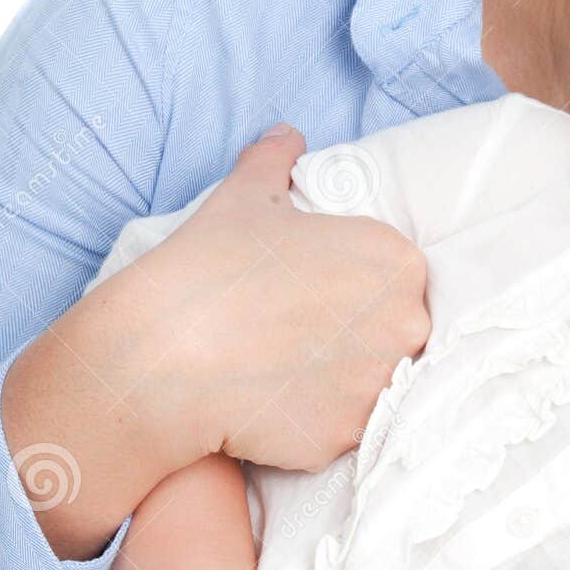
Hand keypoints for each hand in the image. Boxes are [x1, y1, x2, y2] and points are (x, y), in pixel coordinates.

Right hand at [133, 124, 430, 471]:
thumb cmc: (208, 267)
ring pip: (373, 382)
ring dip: (340, 377)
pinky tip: (274, 400)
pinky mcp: (349, 434)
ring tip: (286, 368)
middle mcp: (406, 324)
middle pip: (397, 330)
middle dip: (358, 332)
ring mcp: (381, 384)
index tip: (318, 294)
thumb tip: (287, 135)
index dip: (356, 287)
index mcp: (397, 262)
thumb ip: (276, 162)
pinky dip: (313, 418)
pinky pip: (341, 425)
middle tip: (300, 333)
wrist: (163, 356)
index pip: (399, 277)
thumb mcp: (244, 198)